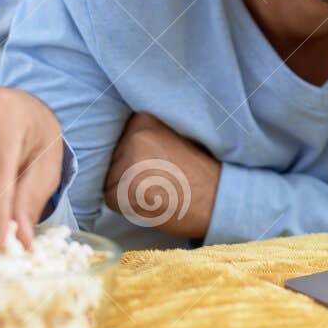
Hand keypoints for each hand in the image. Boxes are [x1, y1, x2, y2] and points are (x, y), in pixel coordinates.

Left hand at [104, 112, 219, 238]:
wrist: (218, 199)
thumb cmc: (198, 173)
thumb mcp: (172, 138)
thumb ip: (145, 136)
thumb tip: (113, 142)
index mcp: (144, 120)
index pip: (116, 140)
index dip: (131, 158)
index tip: (153, 165)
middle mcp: (134, 136)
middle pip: (111, 160)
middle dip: (127, 175)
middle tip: (158, 180)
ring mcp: (129, 162)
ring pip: (109, 181)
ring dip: (126, 191)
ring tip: (157, 191)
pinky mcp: (126, 189)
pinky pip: (110, 200)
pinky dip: (126, 207)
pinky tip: (152, 203)